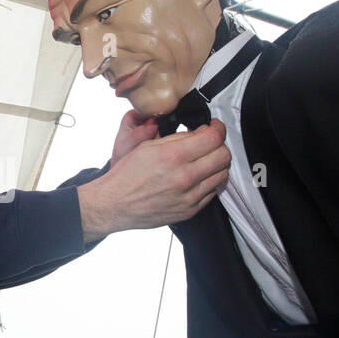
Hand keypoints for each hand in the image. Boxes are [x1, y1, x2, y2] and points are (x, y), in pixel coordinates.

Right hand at [77, 119, 230, 242]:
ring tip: (204, 160)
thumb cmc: (126, 176)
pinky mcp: (190, 210)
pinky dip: (209, 182)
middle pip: (224, 156)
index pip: (213, 138)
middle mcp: (184, 177)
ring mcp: (189, 196)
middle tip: (210, 143)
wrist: (114, 204)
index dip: (218, 128)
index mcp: (173, 156)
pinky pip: (212, 192)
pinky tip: (197, 177)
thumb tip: (200, 133)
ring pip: (222, 174)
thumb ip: (177, 138)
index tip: (214, 127)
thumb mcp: (147, 146)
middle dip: (220, 145)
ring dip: (216, 164)